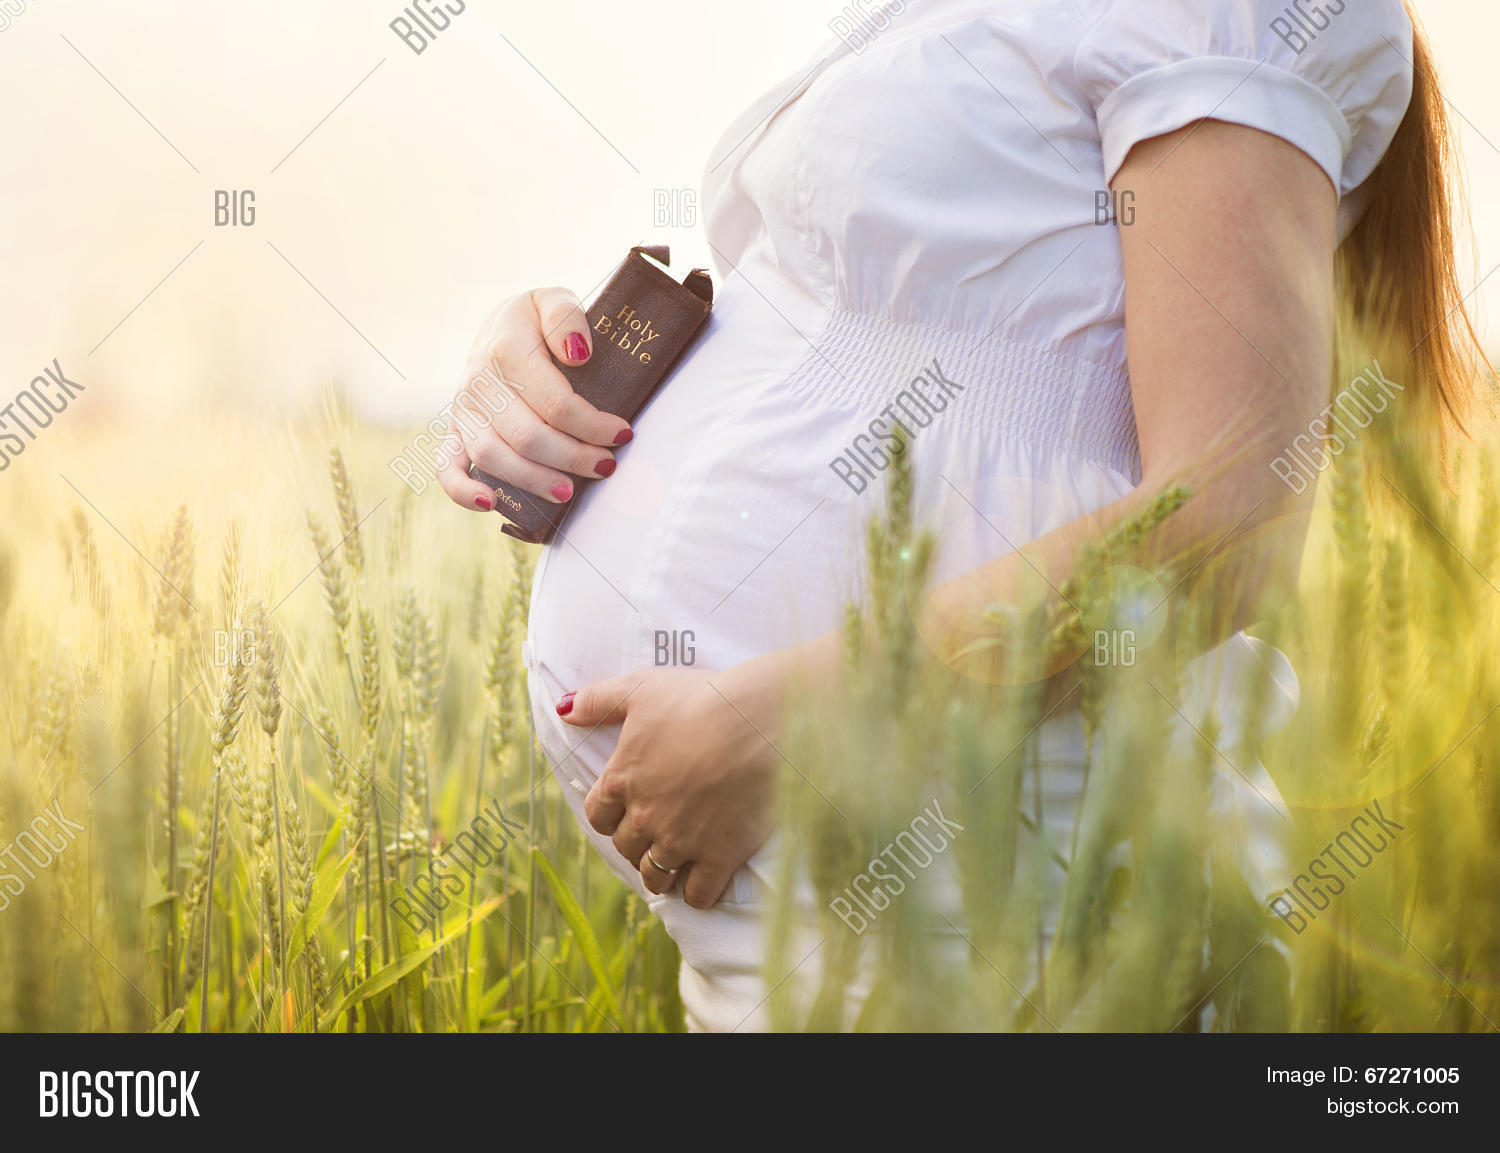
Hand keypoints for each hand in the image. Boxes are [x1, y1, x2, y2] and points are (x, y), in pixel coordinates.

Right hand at [436, 288, 632, 512]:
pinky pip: (447, 467)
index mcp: (506, 350)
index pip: (556, 403)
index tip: (622, 434)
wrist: (497, 327)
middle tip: (605, 466)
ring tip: (568, 491)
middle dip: (573, 457)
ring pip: (493, 456)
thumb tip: (578, 354)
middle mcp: (478, 382)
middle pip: (528, 436)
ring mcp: (463, 409)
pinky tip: (491, 504)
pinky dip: (462, 491)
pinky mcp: (454, 430)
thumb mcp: (553, 299)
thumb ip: (566, 316)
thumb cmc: (535, 321)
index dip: (593, 425)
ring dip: (533, 480)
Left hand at [556, 658, 789, 908]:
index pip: (598, 815)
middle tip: (652, 836)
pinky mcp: (719, 856)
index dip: (608, 816)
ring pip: (656, 876)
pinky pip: (698, 893)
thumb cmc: (700, 699)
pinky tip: (702, 884)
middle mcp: (645, 817)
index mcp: (623, 779)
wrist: (760, 722)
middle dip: (635, 844)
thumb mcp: (642, 688)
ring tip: (671, 867)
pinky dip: (696, 893)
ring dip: (659, 873)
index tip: (622, 813)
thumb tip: (563, 708)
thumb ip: (598, 700)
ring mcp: (682, 841)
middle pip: (626, 848)